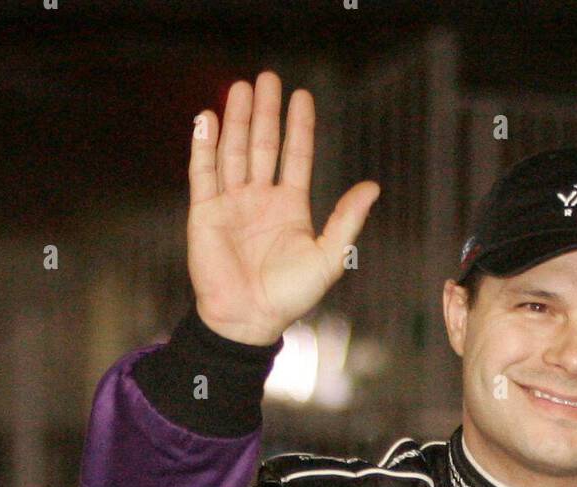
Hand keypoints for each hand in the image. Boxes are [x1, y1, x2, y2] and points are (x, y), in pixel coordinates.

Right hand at [188, 71, 379, 344]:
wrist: (249, 319)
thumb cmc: (290, 295)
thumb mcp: (328, 257)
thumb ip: (347, 219)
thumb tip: (373, 186)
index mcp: (290, 208)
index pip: (295, 156)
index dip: (299, 126)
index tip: (302, 95)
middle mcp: (260, 200)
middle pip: (262, 145)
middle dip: (265, 112)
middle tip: (268, 78)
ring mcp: (231, 204)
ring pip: (233, 151)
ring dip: (235, 120)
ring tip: (240, 88)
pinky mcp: (205, 212)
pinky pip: (203, 172)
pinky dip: (204, 145)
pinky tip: (207, 119)